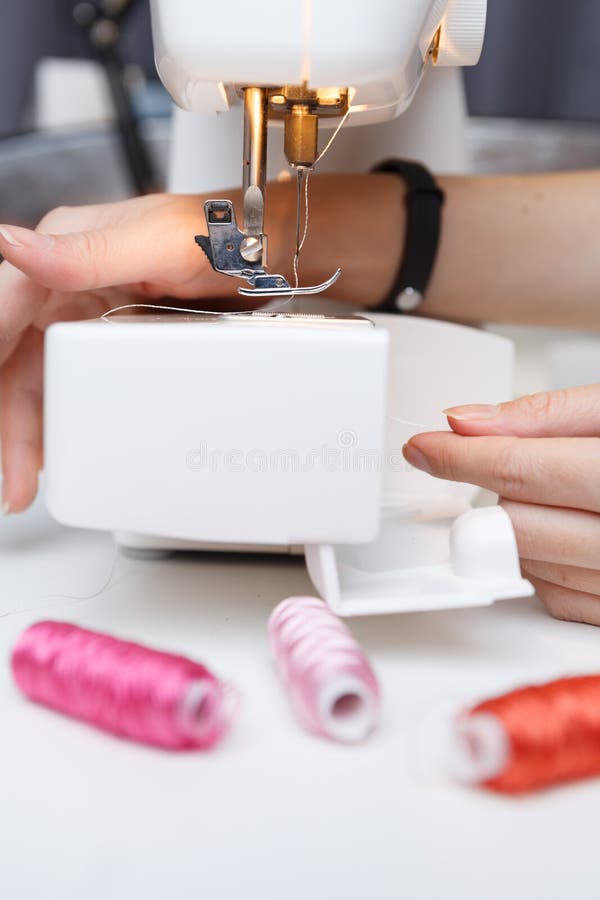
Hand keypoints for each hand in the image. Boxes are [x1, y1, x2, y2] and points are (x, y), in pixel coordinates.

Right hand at [0, 191, 261, 513]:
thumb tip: (12, 245)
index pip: (3, 313)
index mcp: (62, 251)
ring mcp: (85, 310)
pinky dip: (59, 417)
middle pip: (16, 358)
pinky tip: (54, 451)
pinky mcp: (106, 333)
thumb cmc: (214, 236)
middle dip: (10, 420)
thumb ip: (82, 254)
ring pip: (39, 376)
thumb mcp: (151, 244)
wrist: (260, 252)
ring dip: (28, 430)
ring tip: (24, 481)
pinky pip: (70, 380)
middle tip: (13, 478)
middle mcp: (65, 281)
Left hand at [402, 385, 599, 624]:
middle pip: (522, 521)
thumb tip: (466, 421)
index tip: (424, 448)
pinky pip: (557, 599)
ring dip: (518, 527)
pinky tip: (564, 532)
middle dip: (497, 489)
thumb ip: (546, 416)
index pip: (524, 469)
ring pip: (530, 564)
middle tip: (501, 464)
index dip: (461, 457)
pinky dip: (540, 566)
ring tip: (554, 492)